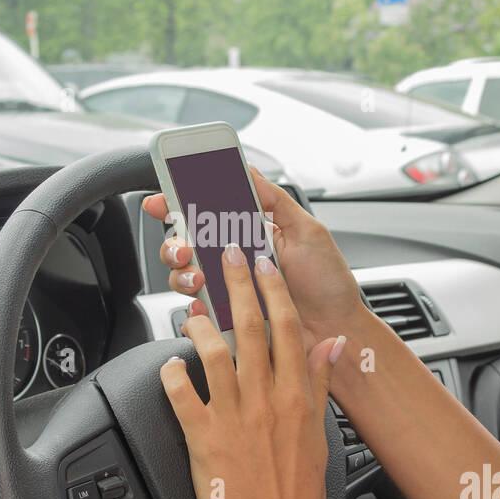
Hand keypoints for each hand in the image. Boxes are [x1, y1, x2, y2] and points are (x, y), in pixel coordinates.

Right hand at [142, 166, 366, 344]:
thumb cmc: (328, 283)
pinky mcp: (227, 321)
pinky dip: (193, 312)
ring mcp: (228, 292)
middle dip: (173, 243)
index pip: (205, 215)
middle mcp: (234, 263)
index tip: (162, 200)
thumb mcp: (306, 230)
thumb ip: (274, 199)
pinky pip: (196, 316)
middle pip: (184, 246)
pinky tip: (203, 307)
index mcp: (249, 235)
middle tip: (185, 246)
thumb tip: (247, 170)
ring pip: (184, 278)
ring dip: (182, 274)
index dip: (177, 205)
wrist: (337, 328)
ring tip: (200, 277)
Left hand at [158, 240, 346, 498]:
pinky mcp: (204, 441)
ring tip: (191, 310)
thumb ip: (318, 384)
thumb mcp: (318, 433)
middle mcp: (265, 401)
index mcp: (295, 398)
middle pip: (253, 330)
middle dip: (240, 286)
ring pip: (214, 354)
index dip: (275, 291)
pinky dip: (171, 375)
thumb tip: (330, 347)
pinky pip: (182, 397)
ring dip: (200, 325)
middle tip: (228, 255)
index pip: (288, 330)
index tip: (266, 263)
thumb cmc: (298, 494)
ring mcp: (234, 419)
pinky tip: (167, 365)